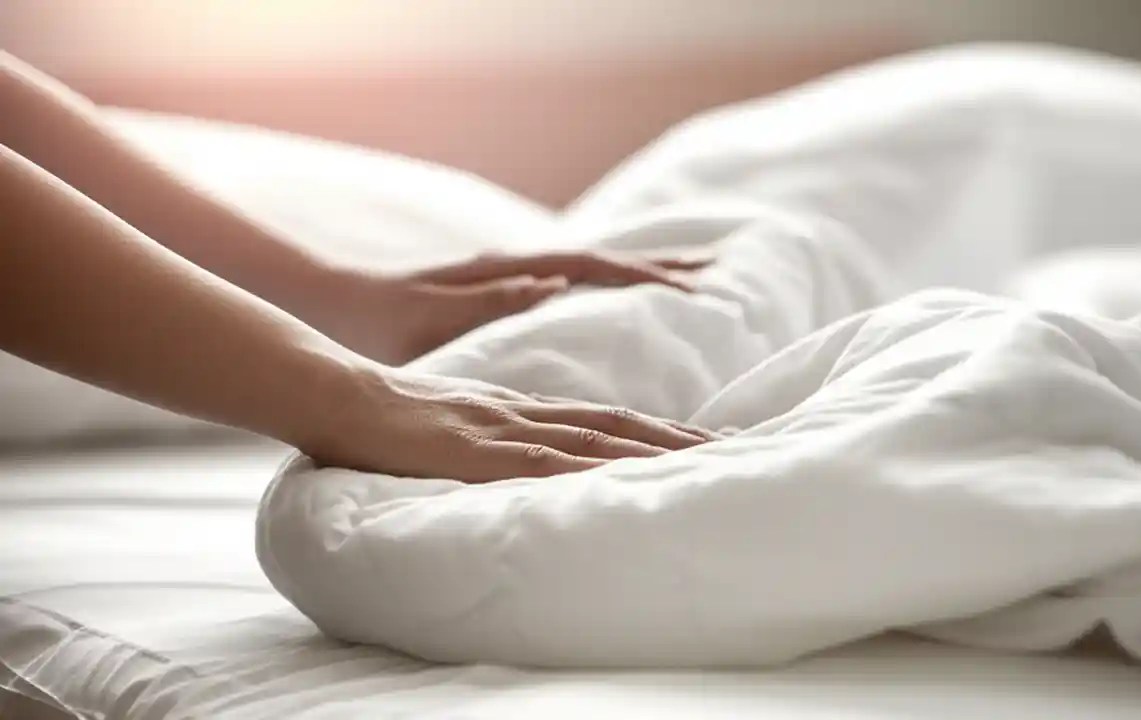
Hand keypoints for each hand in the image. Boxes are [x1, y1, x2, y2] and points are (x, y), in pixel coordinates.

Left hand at [305, 250, 709, 364]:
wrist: (337, 306)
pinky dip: (609, 291)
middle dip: (658, 266)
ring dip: (640, 275)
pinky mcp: (506, 295)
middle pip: (602, 262)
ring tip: (689, 280)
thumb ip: (492, 298)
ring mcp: (513, 281)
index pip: (589, 266)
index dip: (642, 274)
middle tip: (716, 271)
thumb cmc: (378, 318)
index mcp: (508, 272)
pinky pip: (572, 291)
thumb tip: (554, 280)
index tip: (691, 283)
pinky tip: (621, 304)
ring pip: (591, 274)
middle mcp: (517, 270)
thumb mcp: (429, 315)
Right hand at [307, 369, 717, 481]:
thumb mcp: (456, 427)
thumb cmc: (387, 418)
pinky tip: (621, 481)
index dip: (663, 431)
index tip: (711, 443)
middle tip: (741, 450)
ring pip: (593, 440)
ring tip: (708, 465)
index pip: (608, 420)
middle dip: (681, 439)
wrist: (335, 393)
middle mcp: (525, 414)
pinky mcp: (472, 449)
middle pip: (619, 425)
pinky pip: (538, 462)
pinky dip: (587, 472)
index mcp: (522, 411)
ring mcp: (501, 429)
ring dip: (653, 453)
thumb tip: (533, 465)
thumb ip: (497, 441)